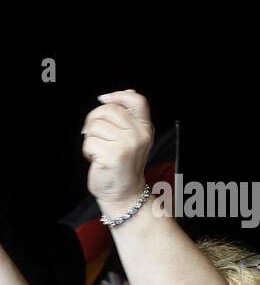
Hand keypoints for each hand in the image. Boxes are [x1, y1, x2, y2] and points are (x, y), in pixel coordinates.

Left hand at [82, 90, 153, 214]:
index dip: (118, 96)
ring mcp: (128, 145)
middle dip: (94, 120)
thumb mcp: (132, 137)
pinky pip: (89, 142)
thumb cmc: (123, 164)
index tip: (105, 100)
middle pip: (107, 109)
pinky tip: (98, 160)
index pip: (136, 100)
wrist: (124, 192)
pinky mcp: (114, 155)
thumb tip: (128, 92)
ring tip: (101, 151)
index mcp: (145, 128)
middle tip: (98, 136)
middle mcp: (140, 135)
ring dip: (91, 139)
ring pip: (95, 126)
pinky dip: (88, 151)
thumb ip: (130, 116)